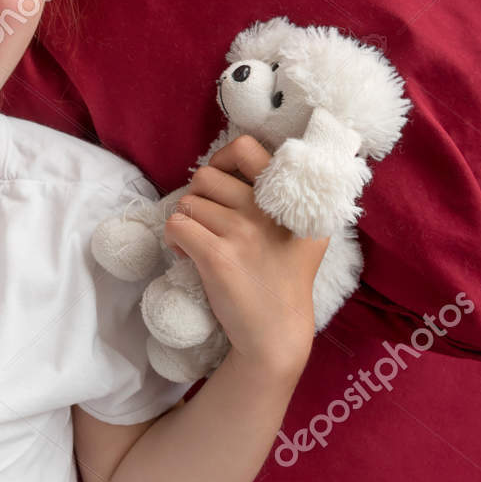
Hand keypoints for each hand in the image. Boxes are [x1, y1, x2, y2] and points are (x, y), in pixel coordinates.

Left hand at [160, 136, 327, 381]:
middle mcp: (268, 210)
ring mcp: (242, 232)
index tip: (221, 182)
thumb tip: (241, 162)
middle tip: (207, 222)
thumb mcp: (306, 233)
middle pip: (204, 176)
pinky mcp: (217, 256)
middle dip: (197, 198)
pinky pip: (176, 226)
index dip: (222, 159)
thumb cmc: (284, 280)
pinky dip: (174, 240)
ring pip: (187, 202)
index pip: (245, 148)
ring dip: (187, 222)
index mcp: (290, 198)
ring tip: (201, 244)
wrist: (276, 332)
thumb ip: (287, 198)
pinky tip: (189, 255)